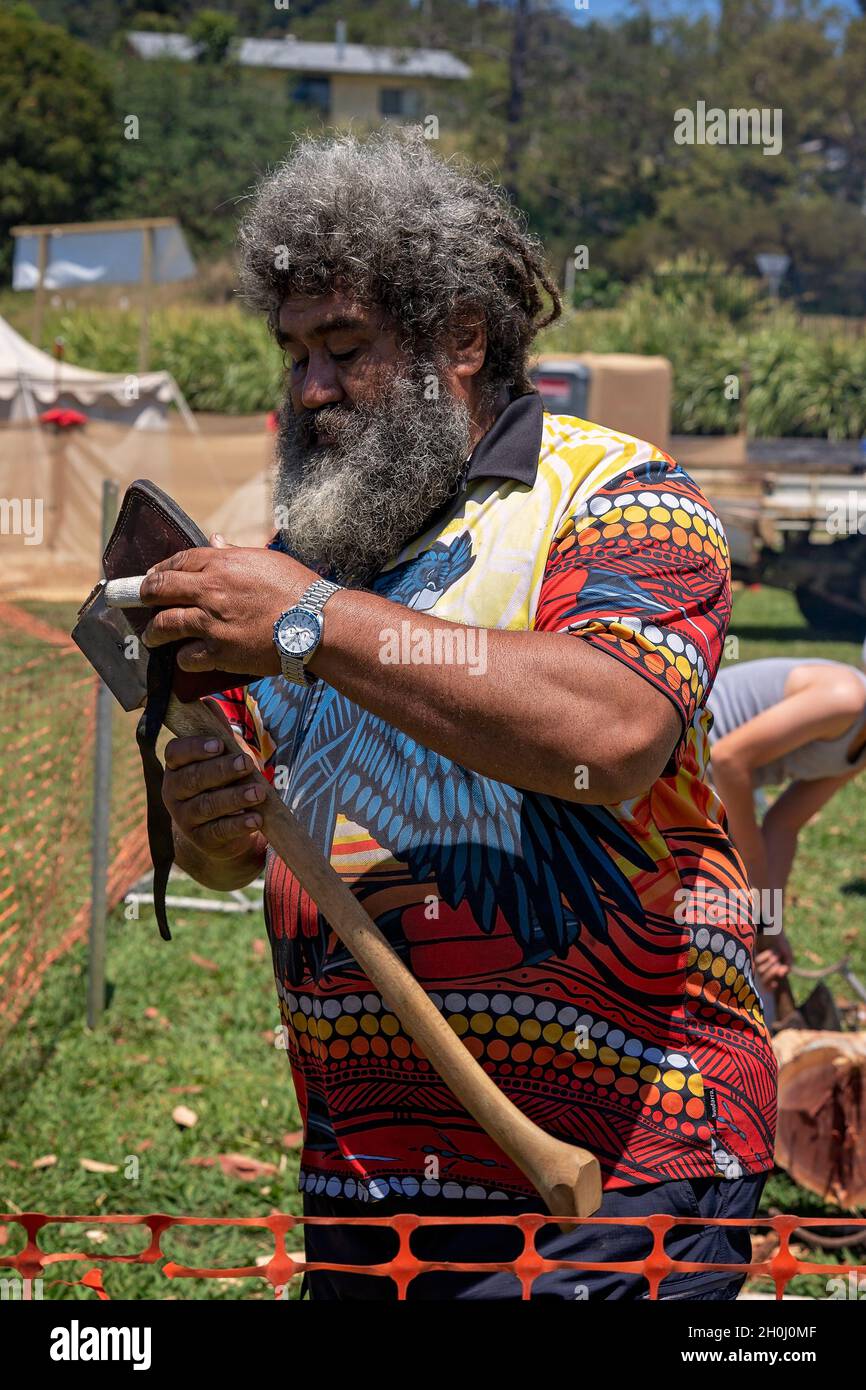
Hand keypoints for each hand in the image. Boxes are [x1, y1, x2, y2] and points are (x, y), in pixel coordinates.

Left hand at [139, 535, 316, 676]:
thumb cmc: (298, 589)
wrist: (316, 624)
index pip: (179, 561)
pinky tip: (185, 659)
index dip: (160, 569)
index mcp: (222, 563)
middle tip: (138, 600)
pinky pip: (187, 657)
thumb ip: (235, 553)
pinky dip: (183, 659)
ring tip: (151, 637)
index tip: (153, 576)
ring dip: (154, 632)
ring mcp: (212, 623)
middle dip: (144, 595)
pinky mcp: (220, 652)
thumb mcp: (266, 560)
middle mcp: (210, 591)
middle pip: (160, 589)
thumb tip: (215, 542)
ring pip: (165, 625)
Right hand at [162, 732, 268, 862]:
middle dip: (221, 770)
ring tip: (259, 793)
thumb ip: (217, 732)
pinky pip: (219, 831)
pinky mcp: (201, 840)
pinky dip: (239, 825)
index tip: (219, 745)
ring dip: (234, 798)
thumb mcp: (220, 757)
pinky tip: (256, 818)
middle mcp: (173, 792)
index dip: (195, 748)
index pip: (175, 753)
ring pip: (206, 806)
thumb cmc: (220, 783)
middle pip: (192, 779)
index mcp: (176, 767)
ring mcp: (185, 818)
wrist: (218, 831)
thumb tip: (209, 701)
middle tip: (246, 764)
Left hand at [755, 930, 792, 993]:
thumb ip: (787, 966)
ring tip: (773, 952)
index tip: (774, 985)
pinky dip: (767, 959)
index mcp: (767, 969)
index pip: (764, 985)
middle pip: (764, 978)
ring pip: (761, 971)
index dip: (768, 988)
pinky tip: (771, 953)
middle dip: (772, 971)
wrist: (772, 927)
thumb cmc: (780, 942)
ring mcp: (754, 960)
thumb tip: (782, 975)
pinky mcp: (751, 953)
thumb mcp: (787, 955)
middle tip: (777, 961)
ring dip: (770, 962)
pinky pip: (758, 963)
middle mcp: (759, 966)